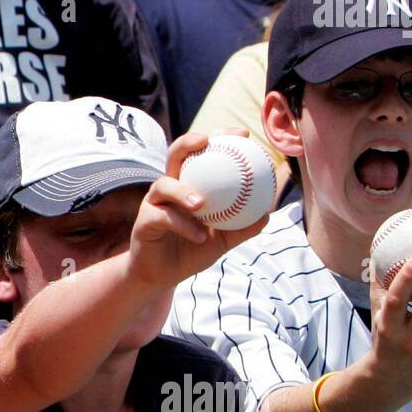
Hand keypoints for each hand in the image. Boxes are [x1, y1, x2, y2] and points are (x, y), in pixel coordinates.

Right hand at [125, 130, 267, 291]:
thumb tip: (267, 213)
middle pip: (175, 155)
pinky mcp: (144, 221)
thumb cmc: (191, 250)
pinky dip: (184, 226)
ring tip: (201, 204)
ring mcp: (153, 203)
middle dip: (189, 142)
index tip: (241, 135)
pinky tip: (200, 236)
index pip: (201, 154)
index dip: (219, 139)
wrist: (163, 276)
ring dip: (183, 191)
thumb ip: (242, 226)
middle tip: (207, 141)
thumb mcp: (223, 239)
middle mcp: (169, 188)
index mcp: (188, 184)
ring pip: (164, 185)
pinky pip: (163, 218)